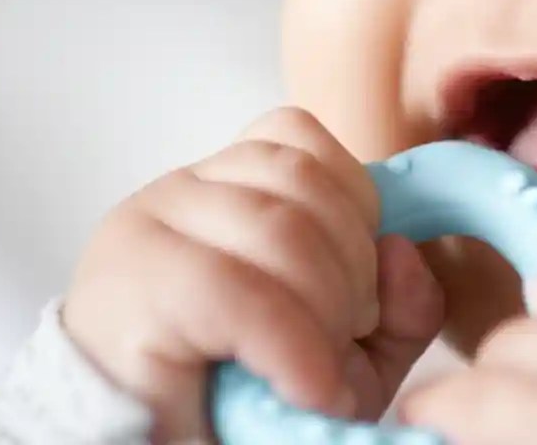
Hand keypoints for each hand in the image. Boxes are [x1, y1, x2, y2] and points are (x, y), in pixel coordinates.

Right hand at [62, 108, 444, 441]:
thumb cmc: (241, 401)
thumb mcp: (346, 352)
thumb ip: (398, 303)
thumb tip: (403, 251)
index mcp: (222, 185)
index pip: (299, 136)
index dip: (356, 205)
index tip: (362, 287)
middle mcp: (177, 190)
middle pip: (302, 181)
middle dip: (352, 270)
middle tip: (344, 341)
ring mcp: (146, 230)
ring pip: (279, 229)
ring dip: (326, 311)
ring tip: (318, 371)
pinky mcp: (133, 290)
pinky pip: (241, 293)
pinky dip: (295, 347)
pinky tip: (304, 385)